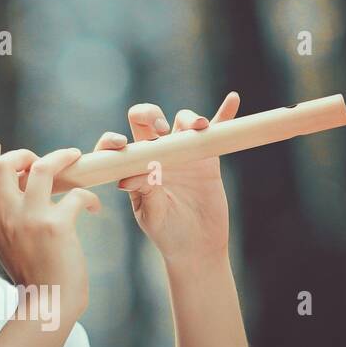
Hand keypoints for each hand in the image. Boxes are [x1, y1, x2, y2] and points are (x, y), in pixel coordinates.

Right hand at [0, 147, 99, 320]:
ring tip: (73, 158)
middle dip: (21, 154)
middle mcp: (7, 218)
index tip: (12, 172)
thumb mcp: (7, 248)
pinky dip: (90, 197)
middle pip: (1, 165)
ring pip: (41, 166)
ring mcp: (31, 219)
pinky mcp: (57, 226)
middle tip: (38, 161)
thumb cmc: (34, 279)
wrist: (48, 306)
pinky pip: (77, 194)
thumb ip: (7, 222)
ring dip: (60, 156)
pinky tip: (93, 208)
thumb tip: (20, 196)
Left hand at [96, 92, 240, 263]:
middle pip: (149, 119)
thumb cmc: (167, 233)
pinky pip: (216, 131)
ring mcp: (183, 152)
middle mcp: (156, 154)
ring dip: (189, 118)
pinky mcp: (207, 156)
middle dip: (151, 115)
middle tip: (161, 130)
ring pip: (182, 121)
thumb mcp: (152, 214)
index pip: (119, 144)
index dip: (113, 139)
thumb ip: (145, 192)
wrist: (197, 246)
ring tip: (198, 127)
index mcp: (135, 167)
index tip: (120, 145)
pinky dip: (224, 114)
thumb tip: (128, 176)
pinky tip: (232, 99)